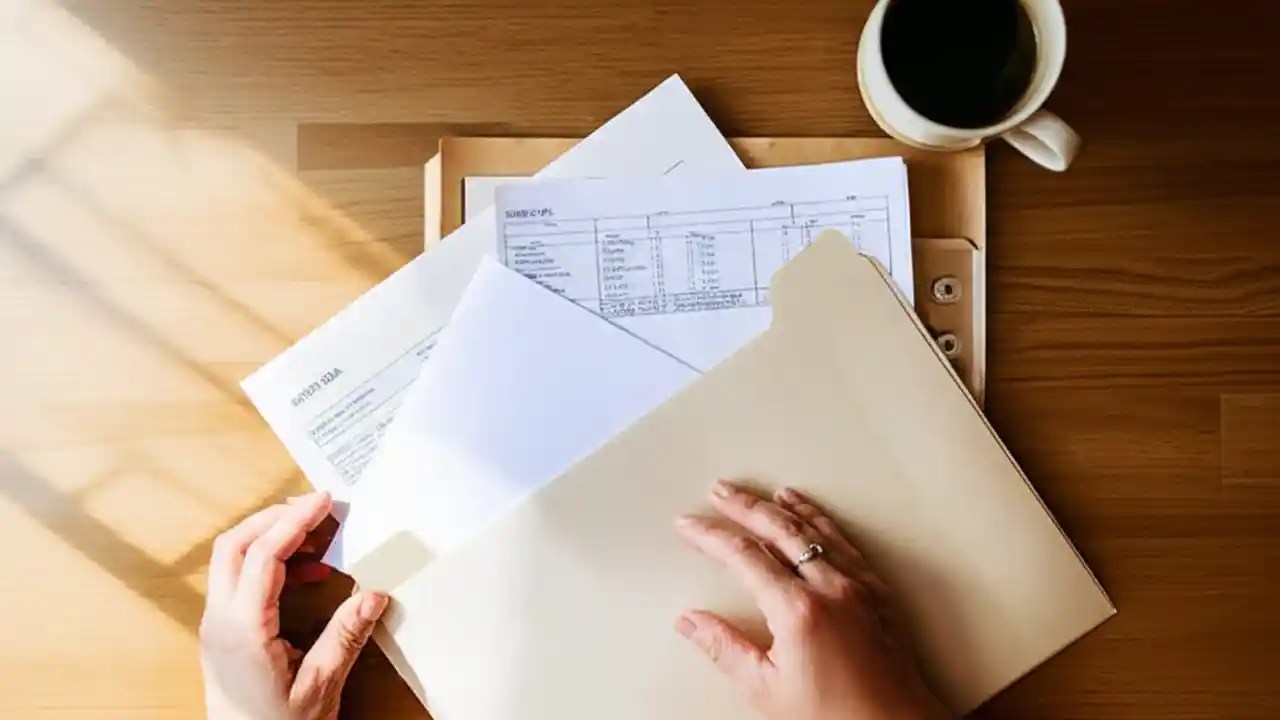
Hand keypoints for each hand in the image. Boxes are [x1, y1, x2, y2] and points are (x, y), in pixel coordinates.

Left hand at [200, 491, 388, 719]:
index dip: (294, 522)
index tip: (324, 501)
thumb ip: (344, 637)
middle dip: (275, 518)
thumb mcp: (320, 688)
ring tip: (318, 536)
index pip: (263, 556)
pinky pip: (237, 579)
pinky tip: (307, 572)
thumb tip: (374, 593)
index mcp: (242, 630)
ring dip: (270, 537)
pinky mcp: (221, 632)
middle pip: (234, 544)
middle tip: (318, 508)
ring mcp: (215, 625)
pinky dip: (267, 561)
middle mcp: (219, 621)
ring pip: (231, 558)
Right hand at [675, 481, 949, 719]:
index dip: (711, 536)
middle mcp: (831, 587)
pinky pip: (843, 542)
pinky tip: (808, 514)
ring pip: (814, 529)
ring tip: (758, 493)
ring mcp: (857, 586)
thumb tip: (690, 622)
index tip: (689, 524)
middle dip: (743, 507)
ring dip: (780, 507)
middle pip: (778, 530)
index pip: (743, 557)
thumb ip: (725, 648)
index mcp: (798, 610)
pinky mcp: (876, 592)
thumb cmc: (838, 718)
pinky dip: (819, 521)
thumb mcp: (767, 690)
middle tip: (719, 492)